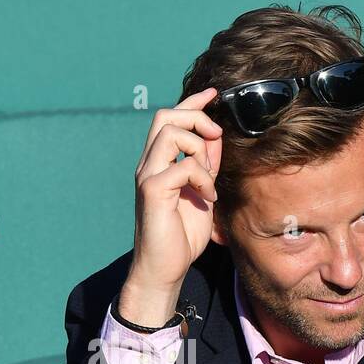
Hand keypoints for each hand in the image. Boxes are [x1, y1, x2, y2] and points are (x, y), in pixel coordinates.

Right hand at [122, 87, 223, 325]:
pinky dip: (202, 177)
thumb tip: (215, 138)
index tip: (213, 94)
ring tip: (209, 176)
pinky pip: (182, 166)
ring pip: (171, 133)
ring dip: (199, 148)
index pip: (170, 120)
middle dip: (196, 117)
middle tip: (216, 136)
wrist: (163, 269)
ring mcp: (147, 177)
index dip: (192, 103)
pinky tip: (208, 197)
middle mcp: (148, 166)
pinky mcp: (152, 191)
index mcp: (157, 164)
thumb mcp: (201, 193)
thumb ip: (205, 166)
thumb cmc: (181, 236)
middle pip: (165, 117)